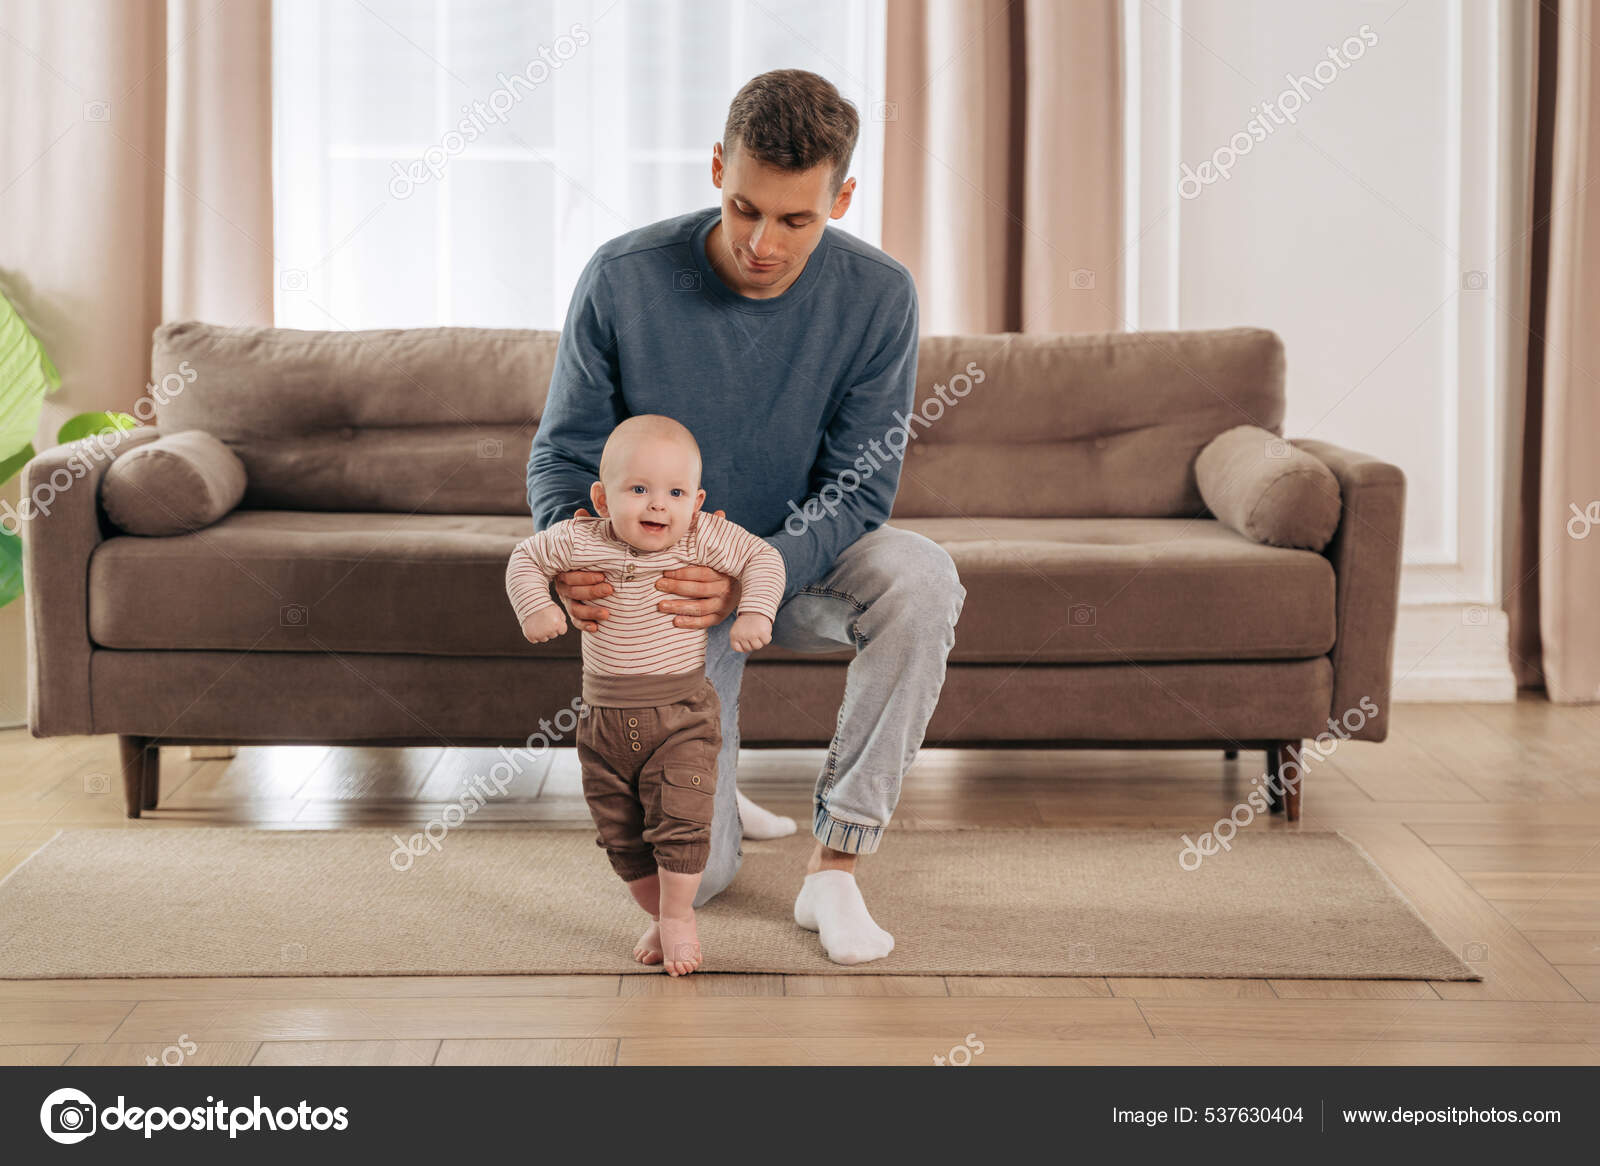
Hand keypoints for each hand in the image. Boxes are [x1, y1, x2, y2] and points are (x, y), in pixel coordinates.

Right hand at [520, 606, 567, 643]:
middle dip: (551, 629)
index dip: (559, 625)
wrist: (529, 603)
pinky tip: (533, 626)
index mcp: (557, 624)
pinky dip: (534, 635)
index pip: (562, 631)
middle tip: (545, 619)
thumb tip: (562, 629)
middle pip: (553, 635)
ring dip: (543, 633)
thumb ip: (562, 620)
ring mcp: (538, 634)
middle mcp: (548, 631)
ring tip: (539, 622)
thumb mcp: (557, 610)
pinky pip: (535, 640)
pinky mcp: (530, 636)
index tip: (554, 619)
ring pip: (544, 639)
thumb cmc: (545, 606)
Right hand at [553, 507, 611, 631]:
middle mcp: (564, 584)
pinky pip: (577, 621)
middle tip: (610, 588)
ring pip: (575, 608)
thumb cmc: (592, 549)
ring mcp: (570, 599)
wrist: (597, 564)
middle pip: (571, 592)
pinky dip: (585, 625)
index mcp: (566, 567)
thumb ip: (587, 527)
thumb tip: (580, 511)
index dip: (584, 576)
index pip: (568, 575)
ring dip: (591, 610)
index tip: (603, 574)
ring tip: (608, 613)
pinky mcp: (577, 610)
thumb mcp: (591, 538)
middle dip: (591, 591)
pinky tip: (596, 628)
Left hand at [655, 508, 739, 628]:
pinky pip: (707, 622)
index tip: (664, 571)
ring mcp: (724, 603)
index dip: (682, 573)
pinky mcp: (722, 616)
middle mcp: (726, 587)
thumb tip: (719, 512)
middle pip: (699, 588)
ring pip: (701, 607)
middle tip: (658, 585)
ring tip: (661, 606)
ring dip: (679, 607)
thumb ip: (718, 533)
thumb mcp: (725, 548)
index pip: (701, 572)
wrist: (752, 582)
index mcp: (724, 570)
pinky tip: (676, 622)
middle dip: (676, 587)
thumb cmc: (728, 562)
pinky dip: (691, 623)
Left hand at [728, 612, 771, 652]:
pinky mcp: (762, 633)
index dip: (743, 645)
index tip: (745, 637)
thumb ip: (739, 641)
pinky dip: (767, 637)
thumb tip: (745, 651)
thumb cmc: (747, 622)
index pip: (737, 648)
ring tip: (758, 631)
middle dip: (752, 642)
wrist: (756, 608)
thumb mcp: (738, 630)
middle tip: (753, 631)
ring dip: (760, 640)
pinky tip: (764, 630)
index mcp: (734, 635)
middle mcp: (742, 635)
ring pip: (758, 647)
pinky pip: (766, 642)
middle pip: (749, 648)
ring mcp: (752, 634)